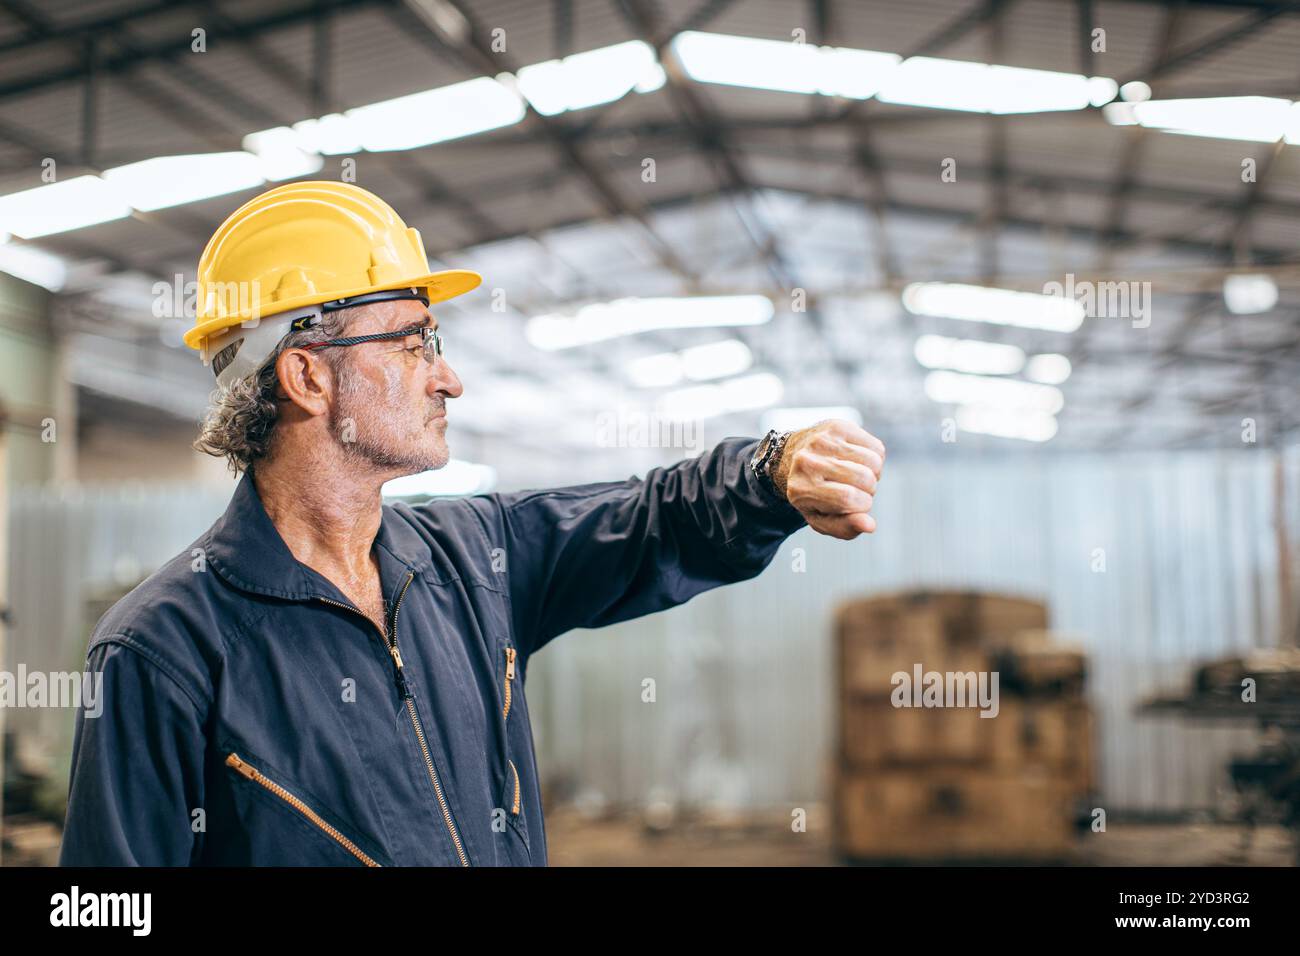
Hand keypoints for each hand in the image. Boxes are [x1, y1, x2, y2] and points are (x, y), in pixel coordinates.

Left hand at [773, 420, 883, 539]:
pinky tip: (859, 462)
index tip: (857, 505)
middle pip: (863, 477)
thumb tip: (870, 525)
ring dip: (874, 475)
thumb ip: (846, 528)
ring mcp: (822, 440)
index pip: (847, 498)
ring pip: (874, 461)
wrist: (792, 460)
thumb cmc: (814, 496)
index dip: (862, 505)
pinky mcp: (837, 426)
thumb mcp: (824, 520)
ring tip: (856, 476)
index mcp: (801, 489)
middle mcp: (808, 461)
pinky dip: (875, 459)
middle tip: (855, 490)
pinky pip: (876, 448)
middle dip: (869, 490)